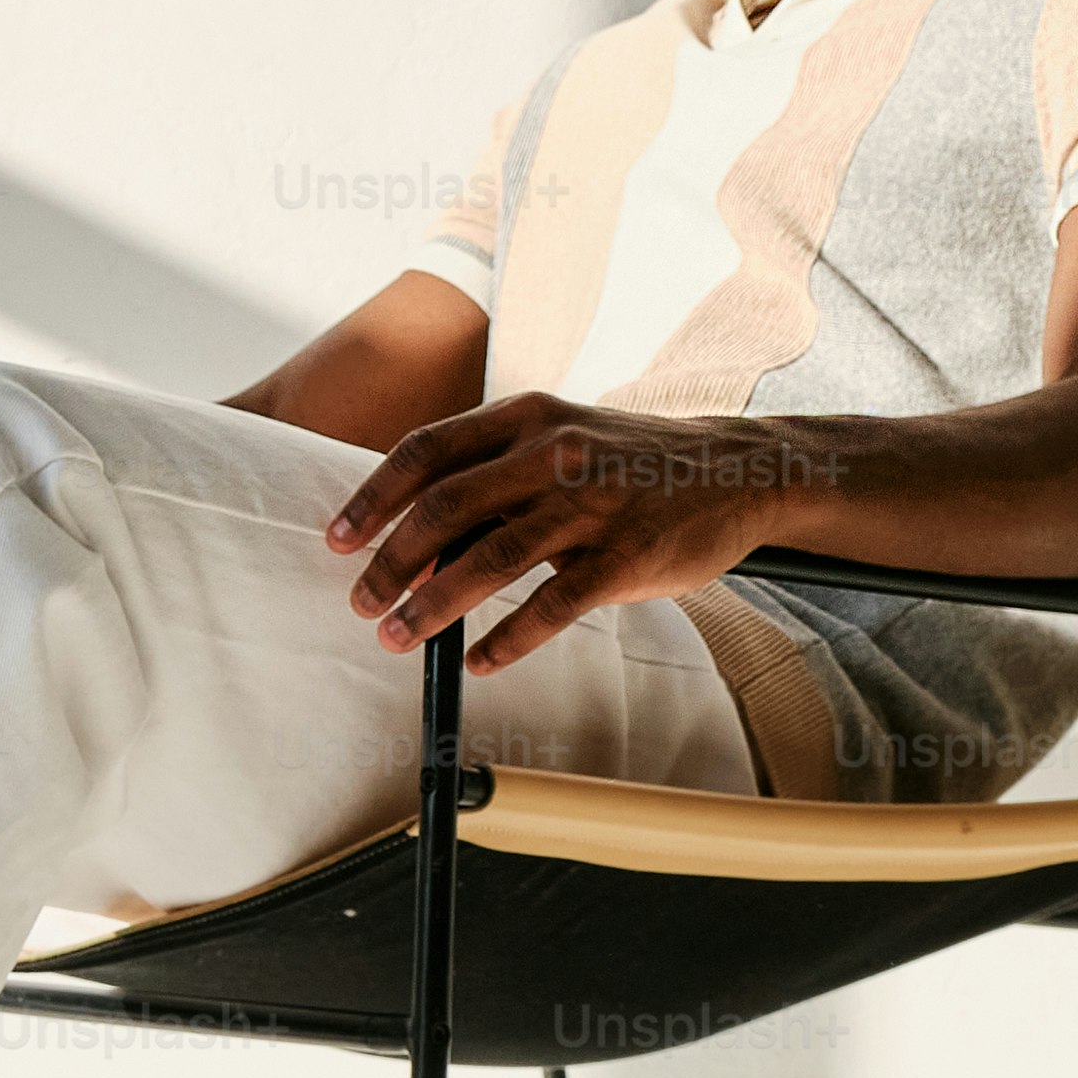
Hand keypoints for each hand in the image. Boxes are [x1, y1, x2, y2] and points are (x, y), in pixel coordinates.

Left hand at [328, 393, 807, 672]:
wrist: (739, 469)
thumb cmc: (635, 460)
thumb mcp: (563, 436)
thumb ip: (499, 471)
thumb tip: (422, 530)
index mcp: (526, 418)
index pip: (426, 451)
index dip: (373, 497)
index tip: (338, 538)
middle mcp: (552, 454)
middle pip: (444, 509)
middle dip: (390, 562)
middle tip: (362, 602)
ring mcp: (591, 505)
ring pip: (489, 560)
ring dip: (432, 605)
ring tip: (400, 634)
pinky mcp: (626, 556)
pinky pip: (552, 606)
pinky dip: (507, 639)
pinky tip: (479, 660)